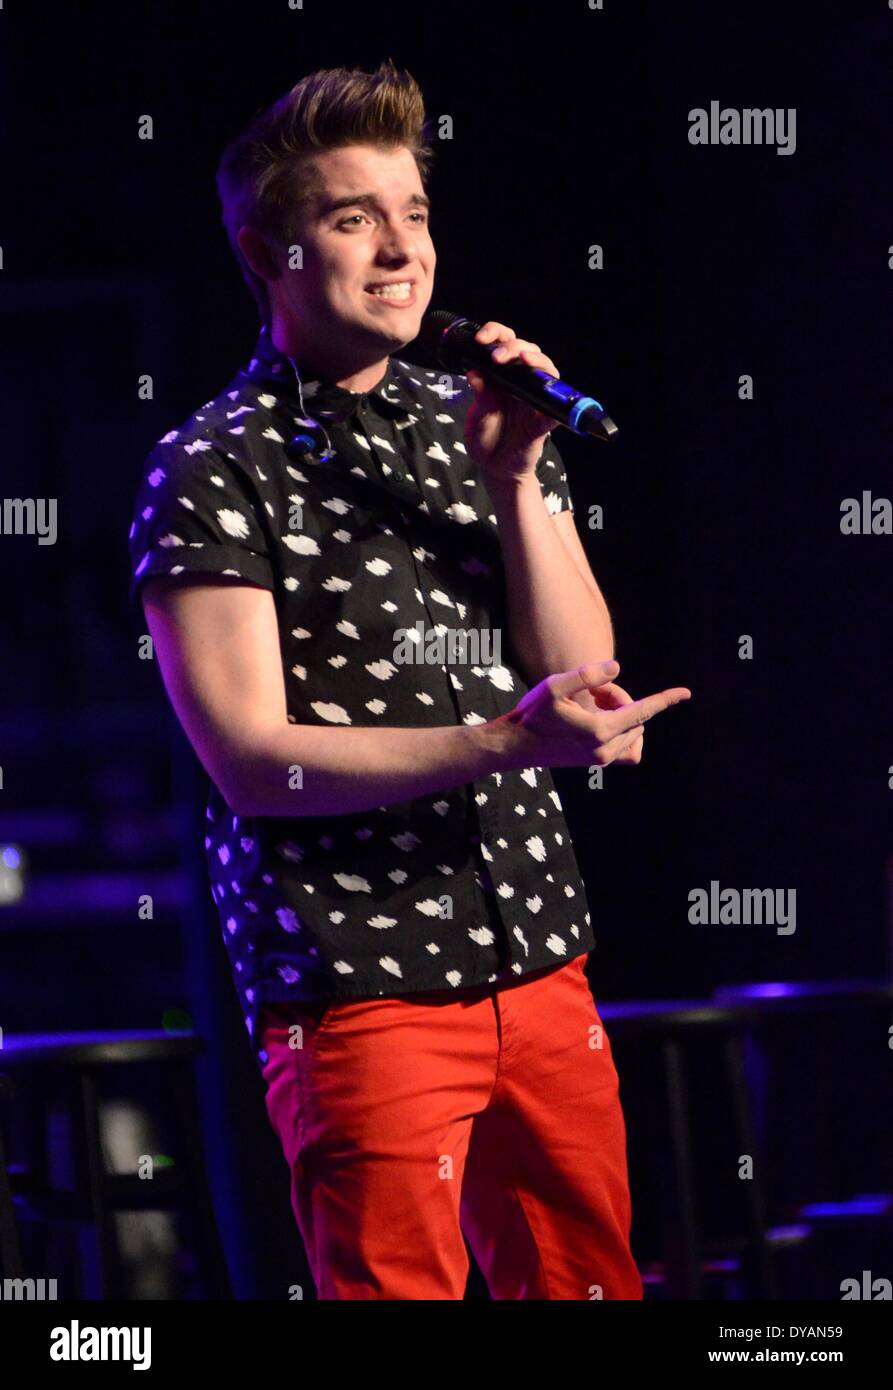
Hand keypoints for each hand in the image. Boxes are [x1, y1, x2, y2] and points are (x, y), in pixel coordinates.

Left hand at [463, 321, 560, 483]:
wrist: (495, 469)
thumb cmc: (486, 440)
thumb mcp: (478, 420)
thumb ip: (481, 399)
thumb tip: (475, 374)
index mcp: (502, 376)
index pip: (503, 343)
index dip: (495, 333)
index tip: (481, 339)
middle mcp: (521, 382)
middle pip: (527, 350)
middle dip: (513, 346)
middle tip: (497, 357)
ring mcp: (535, 400)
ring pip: (546, 370)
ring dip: (536, 360)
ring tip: (522, 360)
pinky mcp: (544, 421)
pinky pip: (556, 411)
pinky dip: (556, 405)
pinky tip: (547, 404)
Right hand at [497, 660, 691, 770]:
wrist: (516, 745)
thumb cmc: (532, 714)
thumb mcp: (553, 686)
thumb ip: (586, 675)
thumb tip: (617, 668)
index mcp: (600, 730)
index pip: (643, 712)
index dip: (665, 699)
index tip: (686, 693)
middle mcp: (606, 749)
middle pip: (635, 717)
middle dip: (620, 698)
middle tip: (591, 690)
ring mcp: (603, 759)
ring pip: (632, 730)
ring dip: (619, 712)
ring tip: (591, 703)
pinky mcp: (598, 763)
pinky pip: (626, 747)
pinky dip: (621, 730)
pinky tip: (598, 718)